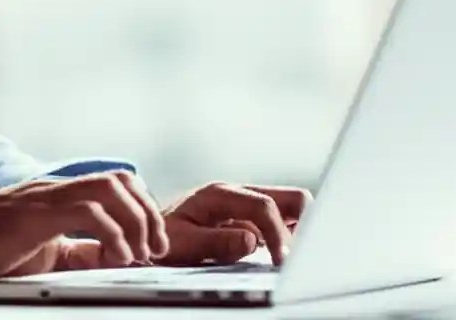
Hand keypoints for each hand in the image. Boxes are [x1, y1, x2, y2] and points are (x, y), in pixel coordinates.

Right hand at [0, 171, 170, 280]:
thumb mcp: (43, 254)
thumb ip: (77, 252)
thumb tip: (111, 260)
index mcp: (59, 197)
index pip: (116, 185)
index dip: (143, 212)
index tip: (152, 246)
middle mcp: (56, 189)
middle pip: (122, 179)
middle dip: (148, 214)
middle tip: (154, 249)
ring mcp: (45, 196)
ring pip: (111, 186)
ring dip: (135, 220)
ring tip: (138, 253)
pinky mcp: (35, 212)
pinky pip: (87, 210)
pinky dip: (112, 234)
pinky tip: (114, 256)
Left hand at [158, 182, 312, 266]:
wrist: (152, 236)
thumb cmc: (166, 240)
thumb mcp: (184, 244)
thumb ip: (217, 242)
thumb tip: (252, 241)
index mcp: (221, 194)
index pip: (265, 207)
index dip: (279, 235)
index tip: (281, 262)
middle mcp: (239, 193)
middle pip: (291, 197)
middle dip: (302, 225)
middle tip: (291, 258)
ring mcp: (248, 203)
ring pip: (292, 207)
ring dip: (297, 231)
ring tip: (286, 258)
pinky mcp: (252, 217)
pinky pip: (284, 220)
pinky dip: (289, 235)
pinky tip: (279, 255)